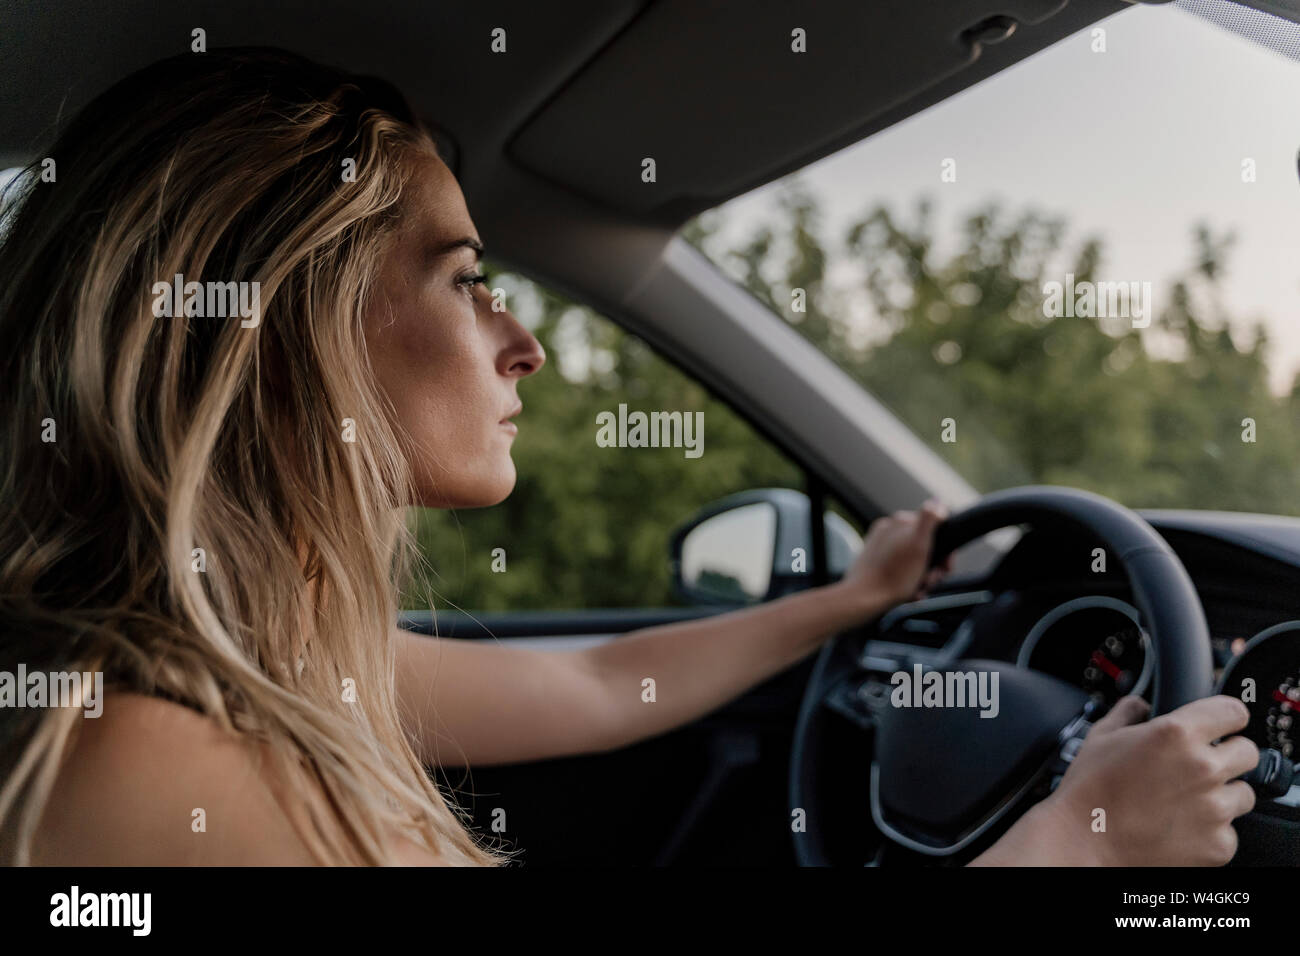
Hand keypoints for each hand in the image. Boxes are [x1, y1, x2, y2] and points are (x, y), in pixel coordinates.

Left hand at [842, 498, 952, 607]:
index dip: (945, 552)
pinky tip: (910, 593)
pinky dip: (909, 584)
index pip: (933, 532)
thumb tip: (938, 501)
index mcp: (898, 522)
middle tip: (931, 581)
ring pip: (915, 564)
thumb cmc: (894, 574)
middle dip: (933, 568)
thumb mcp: (918, 543)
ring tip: (919, 590)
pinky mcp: (876, 566)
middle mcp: (888, 533)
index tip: (945, 568)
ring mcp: (881, 550)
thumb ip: (929, 519)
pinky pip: (901, 573)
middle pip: (924, 549)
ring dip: (923, 579)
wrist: (865, 599)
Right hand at [1036, 695, 1258, 865]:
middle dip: (1227, 755)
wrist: (1083, 840)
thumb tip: (1141, 705)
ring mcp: (1214, 809)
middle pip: (1247, 751)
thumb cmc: (1088, 791)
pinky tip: (1180, 825)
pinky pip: (1229, 831)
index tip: (1220, 725)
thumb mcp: (1100, 736)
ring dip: (1222, 794)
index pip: (1233, 712)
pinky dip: (1211, 829)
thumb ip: (1129, 711)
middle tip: (1198, 765)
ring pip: (1243, 793)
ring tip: (1186, 800)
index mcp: (1176, 734)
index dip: (1225, 717)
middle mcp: (1202, 768)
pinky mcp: (1218, 844)